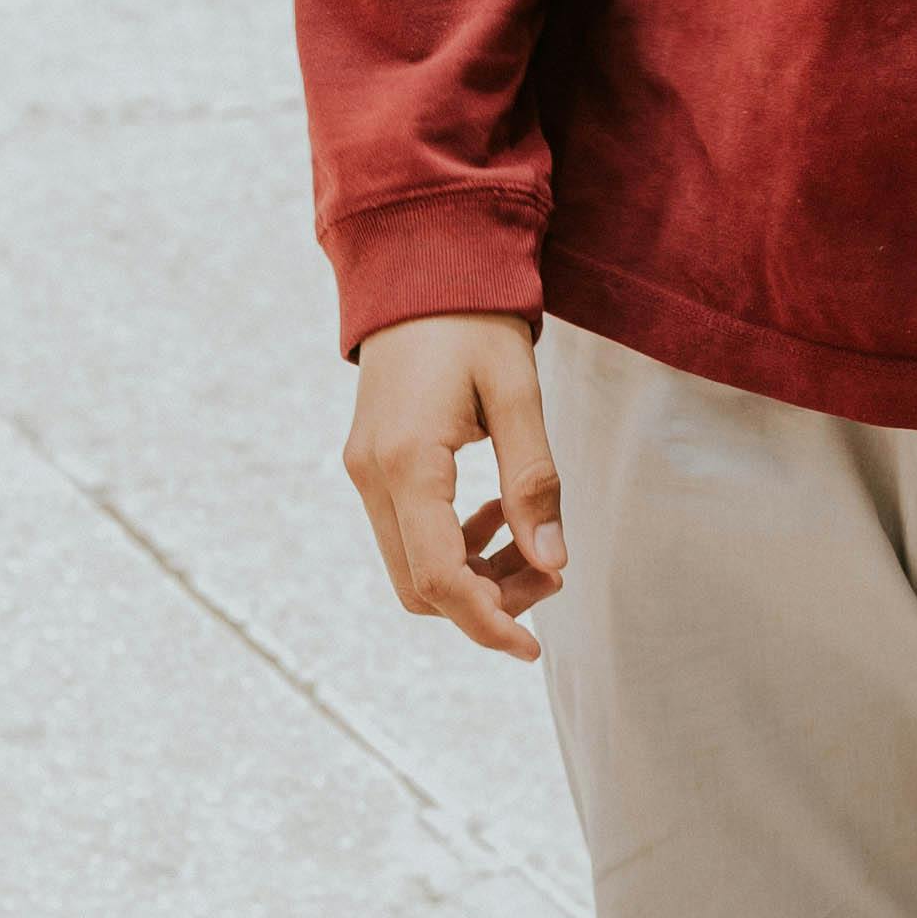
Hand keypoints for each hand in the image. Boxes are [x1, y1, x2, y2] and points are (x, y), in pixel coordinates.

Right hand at [344, 310, 565, 659]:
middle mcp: (372, 475)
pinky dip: (453, 547)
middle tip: (550, 574)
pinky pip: (407, 535)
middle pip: (420, 587)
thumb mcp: (519, 395)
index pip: (439, 578)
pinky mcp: (371, 466)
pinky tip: (496, 514)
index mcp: (407, 462)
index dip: (487, 622)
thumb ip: (534, 482)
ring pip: (411, 568)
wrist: (421, 268)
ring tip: (531, 542)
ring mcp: (364, 472)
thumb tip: (552, 565)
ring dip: (472, 576)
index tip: (532, 648)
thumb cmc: (475, 324)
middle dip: (487, 601)